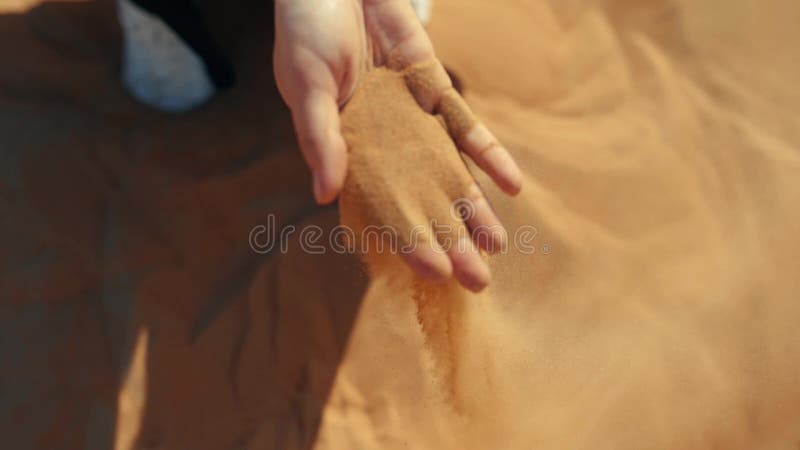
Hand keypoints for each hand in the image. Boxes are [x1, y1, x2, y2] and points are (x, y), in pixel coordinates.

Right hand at [273, 0, 521, 290]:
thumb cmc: (307, 30)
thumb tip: (325, 194)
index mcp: (347, 151)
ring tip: (497, 246)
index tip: (434, 272)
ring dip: (473, 209)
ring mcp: (412, 120)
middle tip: (477, 280)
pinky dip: (486, 154)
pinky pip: (464, 126)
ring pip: (449, 172)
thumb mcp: (307, 84)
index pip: (379, 208)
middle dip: (449, 239)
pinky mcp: (433, 89)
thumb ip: (320, 136)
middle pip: (421, 199)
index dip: (406, 239)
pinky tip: (510, 185)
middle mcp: (384, 144)